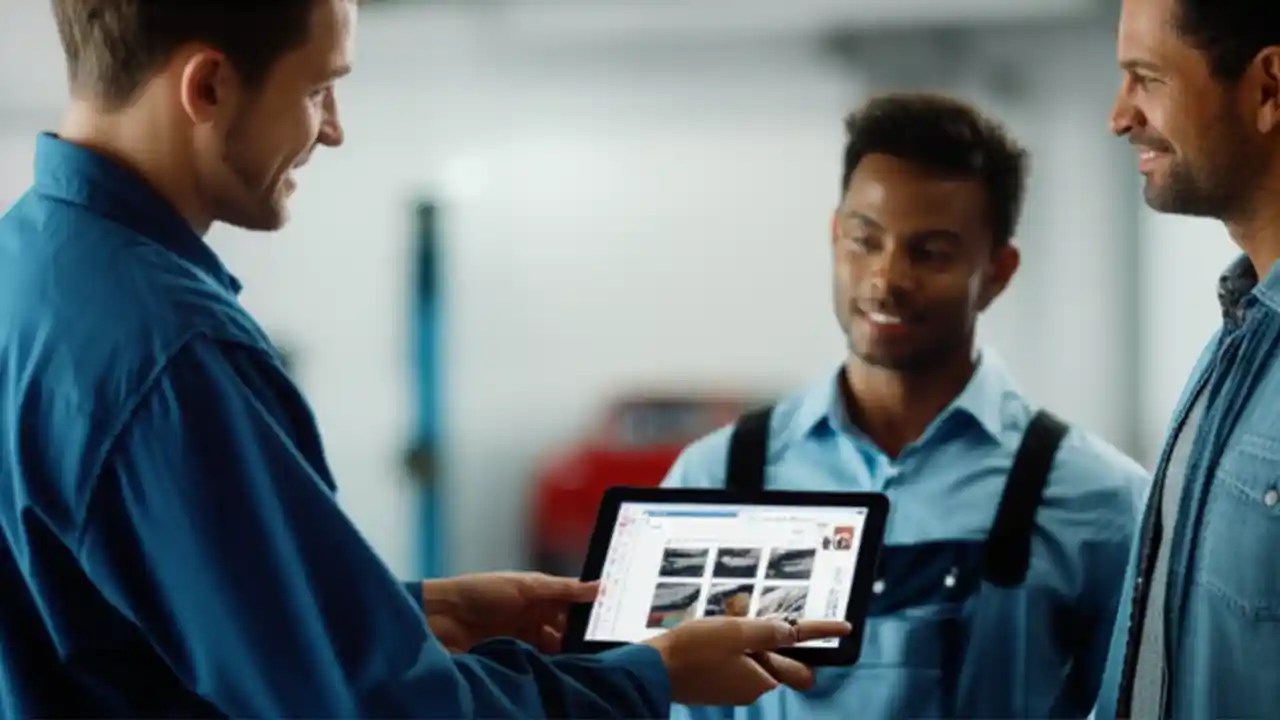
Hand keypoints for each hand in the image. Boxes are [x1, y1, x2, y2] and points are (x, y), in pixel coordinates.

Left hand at [420, 572, 596, 653]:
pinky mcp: (513, 660)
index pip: (573, 606)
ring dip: (567, 655)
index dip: (592, 613)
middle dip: (582, 638)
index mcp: (539, 596)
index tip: (613, 623)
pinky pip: (539, 665)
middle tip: (603, 648)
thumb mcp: (525, 586)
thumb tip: (599, 587)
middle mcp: (534, 619)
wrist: (439, 619)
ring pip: (555, 651)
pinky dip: (550, 668)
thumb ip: (562, 589)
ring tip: (584, 661)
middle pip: (567, 631)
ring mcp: (523, 641)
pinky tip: (561, 671)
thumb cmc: (478, 592)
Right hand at [644, 617, 850, 705]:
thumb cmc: (693, 650)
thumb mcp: (735, 632)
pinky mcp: (718, 688)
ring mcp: (735, 690)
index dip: (823, 633)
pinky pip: (736, 667)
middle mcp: (754, 688)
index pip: (800, 650)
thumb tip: (791, 631)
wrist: (654, 670)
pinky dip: (731, 653)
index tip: (846, 627)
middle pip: (780, 662)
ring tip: (721, 628)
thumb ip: (767, 631)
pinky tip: (711, 640)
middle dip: (776, 644)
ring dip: (748, 645)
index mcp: (763, 676)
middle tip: (762, 623)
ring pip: (754, 662)